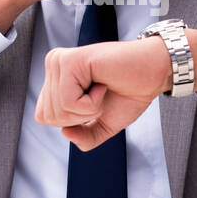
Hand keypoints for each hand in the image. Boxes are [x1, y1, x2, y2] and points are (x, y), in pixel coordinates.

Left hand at [35, 30, 196, 149]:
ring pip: (58, 111)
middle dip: (80, 117)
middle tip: (101, 94)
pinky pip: (68, 102)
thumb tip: (65, 133)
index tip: (94, 101)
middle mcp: (53, 64)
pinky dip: (91, 103)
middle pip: (48, 116)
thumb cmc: (129, 93)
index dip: (73, 121)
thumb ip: (84, 137)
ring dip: (88, 109)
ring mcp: (59, 61)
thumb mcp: (103, 124)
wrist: (153, 74)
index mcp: (55, 77)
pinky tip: (102, 84)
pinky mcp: (70, 61)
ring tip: (102, 88)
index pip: (43, 117)